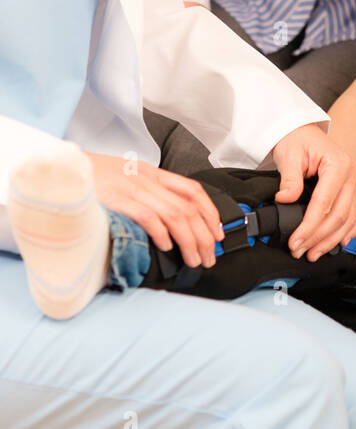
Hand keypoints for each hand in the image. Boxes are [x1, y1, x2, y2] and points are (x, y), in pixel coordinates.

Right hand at [84, 153, 223, 268]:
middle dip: (205, 235)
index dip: (211, 212)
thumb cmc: (92, 178)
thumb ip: (146, 193)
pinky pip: (150, 217)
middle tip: (210, 256)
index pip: (193, 191)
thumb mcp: (126, 178)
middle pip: (189, 208)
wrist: (63, 169)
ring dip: (190, 241)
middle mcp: (148, 180)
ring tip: (194, 259)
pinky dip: (162, 234)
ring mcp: (134, 189)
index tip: (218, 232)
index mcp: (152, 174)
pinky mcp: (119, 200)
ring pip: (176, 215)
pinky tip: (167, 248)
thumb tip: (166, 222)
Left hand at [271, 124, 355, 262]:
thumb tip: (285, 199)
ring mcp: (354, 182)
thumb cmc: (297, 141)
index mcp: (338, 164)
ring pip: (349, 219)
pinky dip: (350, 231)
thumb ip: (290, 179)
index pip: (324, 203)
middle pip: (339, 215)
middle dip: (318, 238)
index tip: (295, 241)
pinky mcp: (352, 189)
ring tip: (313, 253)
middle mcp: (351, 174)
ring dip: (332, 240)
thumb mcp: (289, 155)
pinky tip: (339, 243)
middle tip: (299, 250)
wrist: (303, 133)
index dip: (309, 226)